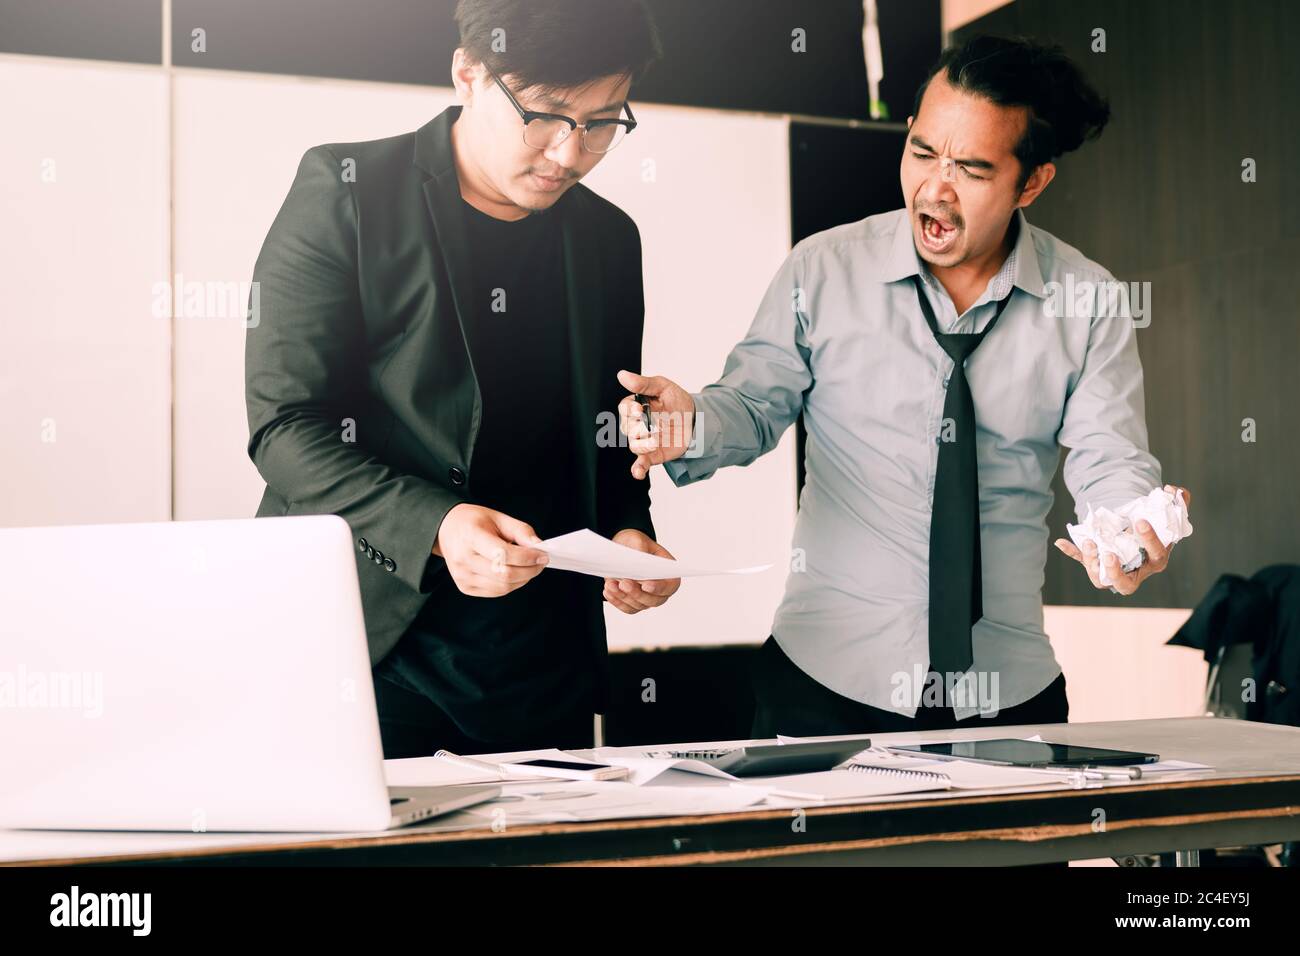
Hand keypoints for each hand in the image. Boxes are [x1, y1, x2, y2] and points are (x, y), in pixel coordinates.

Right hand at [432, 504, 548, 596]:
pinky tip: (514, 572)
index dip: (527, 557)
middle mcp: (463, 559)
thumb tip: (538, 546)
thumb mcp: (498, 517)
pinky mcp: (465, 587)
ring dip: (523, 579)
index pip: (503, 554)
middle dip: (530, 570)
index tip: (543, 554)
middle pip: (504, 574)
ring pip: (503, 587)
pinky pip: (496, 592)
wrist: (446, 530)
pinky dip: (512, 584)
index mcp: (470, 537)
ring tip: (528, 566)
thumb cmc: (473, 522)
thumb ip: (520, 530)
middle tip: (540, 562)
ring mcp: (463, 576)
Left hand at [602, 529, 680, 613]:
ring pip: (638, 605)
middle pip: (653, 600)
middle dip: (637, 593)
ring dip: (623, 596)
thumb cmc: (635, 544)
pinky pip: (627, 607)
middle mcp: (661, 589)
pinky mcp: (634, 603)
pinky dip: (617, 601)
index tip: (645, 585)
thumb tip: (634, 565)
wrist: (623, 548)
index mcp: (669, 573)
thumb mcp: (638, 540)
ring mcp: (647, 598)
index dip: (659, 587)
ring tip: (610, 584)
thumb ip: (640, 550)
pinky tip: (608, 590)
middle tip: (624, 583)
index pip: (670, 586)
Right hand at [616, 369, 694, 479]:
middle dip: (638, 428)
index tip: (639, 410)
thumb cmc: (677, 401)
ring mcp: (644, 440)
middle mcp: (637, 424)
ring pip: (634, 445)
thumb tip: (622, 375)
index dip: (629, 410)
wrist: (696, 420)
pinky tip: (638, 472)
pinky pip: (641, 463)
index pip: (624, 408)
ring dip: (642, 445)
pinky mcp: (653, 454)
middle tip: (652, 426)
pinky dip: (638, 469)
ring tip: (656, 441)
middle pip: (627, 428)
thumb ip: (643, 384)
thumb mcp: (663, 387)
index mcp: (636, 406)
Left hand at [1053, 484, 1191, 594]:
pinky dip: (1073, 552)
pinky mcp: (1098, 564)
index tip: (1140, 521)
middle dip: (1116, 572)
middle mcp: (1135, 571)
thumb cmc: (1157, 529)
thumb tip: (1176, 489)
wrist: (1138, 537)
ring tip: (1090, 542)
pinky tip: (1061, 542)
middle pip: (1125, 584)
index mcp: (1156, 559)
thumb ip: (1178, 502)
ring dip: (1092, 561)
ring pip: (1101, 578)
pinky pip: (1084, 562)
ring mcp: (1114, 572)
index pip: (1156, 555)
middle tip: (1109, 555)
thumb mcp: (1169, 516)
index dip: (1150, 540)